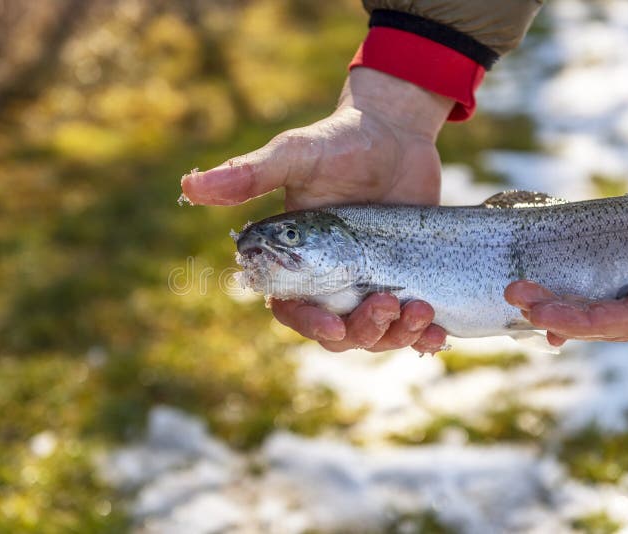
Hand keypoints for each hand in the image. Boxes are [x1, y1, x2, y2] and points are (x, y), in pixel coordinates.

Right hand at [182, 67, 452, 352]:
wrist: (393, 132)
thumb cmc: (339, 141)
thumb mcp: (296, 155)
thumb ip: (250, 174)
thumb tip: (188, 186)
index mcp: (296, 262)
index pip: (292, 309)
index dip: (309, 324)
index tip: (334, 323)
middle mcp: (330, 280)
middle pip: (340, 332)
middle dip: (363, 330)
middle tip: (388, 303)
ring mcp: (369, 283)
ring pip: (376, 334)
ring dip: (396, 334)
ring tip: (420, 310)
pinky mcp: (404, 279)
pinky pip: (411, 323)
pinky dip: (424, 335)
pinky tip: (438, 334)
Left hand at [505, 131, 627, 345]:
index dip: (583, 320)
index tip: (541, 314)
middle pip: (609, 319)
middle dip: (560, 314)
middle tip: (514, 294)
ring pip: (603, 303)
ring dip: (561, 304)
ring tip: (519, 300)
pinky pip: (602, 277)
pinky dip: (574, 285)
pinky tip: (543, 288)